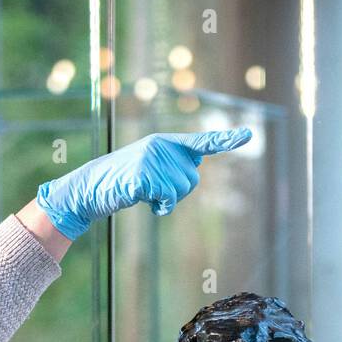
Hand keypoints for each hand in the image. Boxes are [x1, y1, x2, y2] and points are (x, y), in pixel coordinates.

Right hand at [35, 127, 251, 240]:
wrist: (92, 187)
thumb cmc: (124, 181)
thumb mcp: (151, 167)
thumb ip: (174, 164)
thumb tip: (197, 164)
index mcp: (166, 141)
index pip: (201, 141)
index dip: (226, 140)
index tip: (249, 135)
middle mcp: (162, 146)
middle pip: (192, 179)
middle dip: (176, 191)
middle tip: (152, 189)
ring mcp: (152, 159)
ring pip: (181, 191)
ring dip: (166, 200)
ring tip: (144, 193)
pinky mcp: (145, 176)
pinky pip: (168, 199)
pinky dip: (159, 207)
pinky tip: (143, 200)